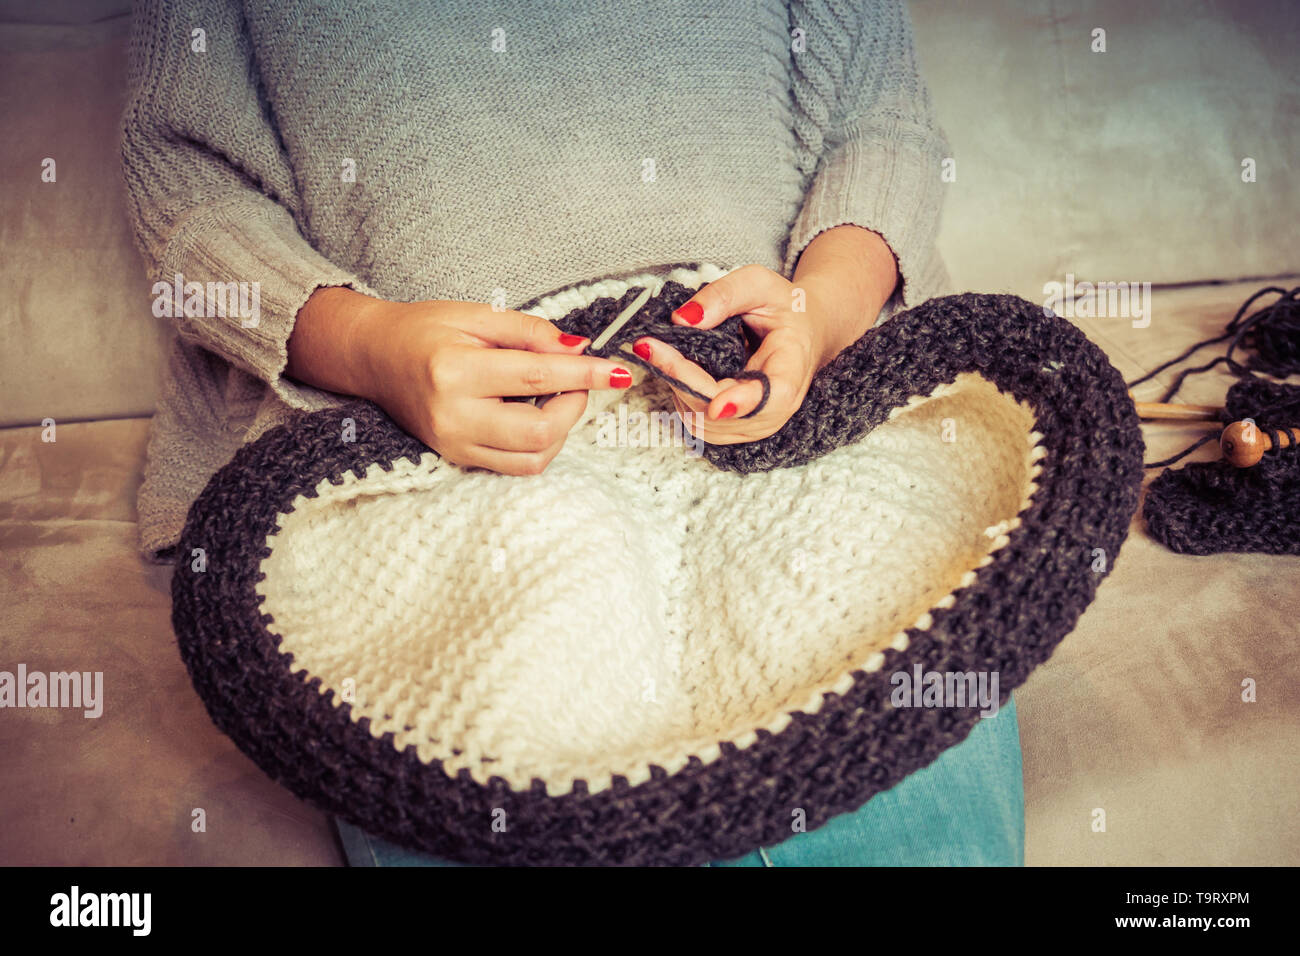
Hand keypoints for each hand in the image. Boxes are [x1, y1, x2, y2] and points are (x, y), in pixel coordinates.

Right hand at [288, 288, 633, 473]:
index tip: (619, 370)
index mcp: (454, 370)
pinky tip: (536, 415)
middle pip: (539, 431)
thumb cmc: (425, 329)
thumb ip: (531, 332)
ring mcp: (454, 444)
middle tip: (580, 380)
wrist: (375, 357)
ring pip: (533, 457)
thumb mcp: (477, 316)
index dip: (585, 374)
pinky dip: (539, 444)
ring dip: (561, 430)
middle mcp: (453, 415)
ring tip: (556, 396)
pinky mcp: (457, 458)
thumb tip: (580, 348)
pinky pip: (516, 465)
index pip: (537, 377)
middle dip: (575, 406)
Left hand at [628, 264, 831, 444]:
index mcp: (793, 365)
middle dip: (681, 377)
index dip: (744, 403)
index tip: (718, 407)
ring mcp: (758, 423)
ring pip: (705, 422)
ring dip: (676, 387)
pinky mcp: (738, 428)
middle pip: (722, 410)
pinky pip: (699, 423)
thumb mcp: (759, 284)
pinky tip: (677, 370)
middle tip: (648, 345)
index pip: (775, 396)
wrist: (802, 334)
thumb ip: (723, 295)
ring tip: (660, 351)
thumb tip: (683, 319)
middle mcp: (779, 406)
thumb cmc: (784, 308)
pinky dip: (680, 396)